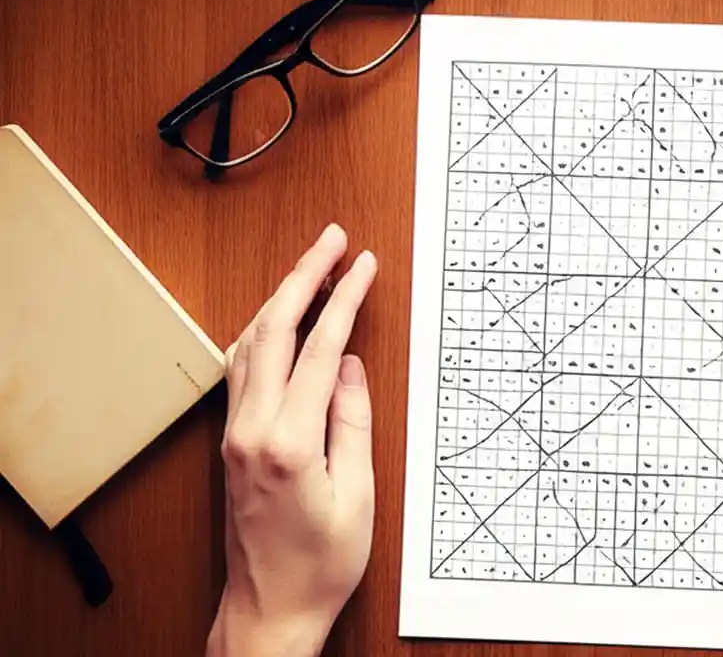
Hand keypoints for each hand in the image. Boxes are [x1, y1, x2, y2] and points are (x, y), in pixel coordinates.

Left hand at [207, 224, 377, 656]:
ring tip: (309, 267)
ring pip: (250, 344)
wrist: (269, 609)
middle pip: (273, 330)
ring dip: (279, 299)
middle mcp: (252, 429)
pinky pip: (241, 369)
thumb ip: (353, 422)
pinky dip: (261, 332)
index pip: (319, 348)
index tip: (363, 265)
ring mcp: (235, 434)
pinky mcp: (233, 442)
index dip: (344, 299)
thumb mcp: (358, 495)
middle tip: (331, 239)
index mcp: (289, 441)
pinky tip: (274, 321)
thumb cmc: (320, 564)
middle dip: (304, 276)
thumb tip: (349, 365)